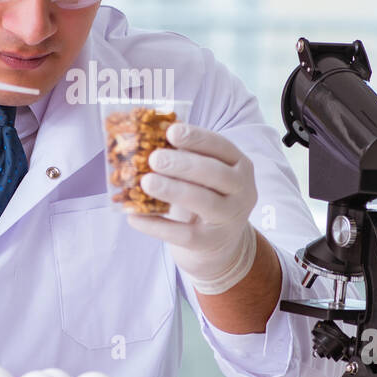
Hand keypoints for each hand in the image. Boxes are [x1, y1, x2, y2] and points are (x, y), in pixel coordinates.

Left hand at [124, 122, 258, 293]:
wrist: (221, 244)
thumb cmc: (206, 195)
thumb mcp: (204, 175)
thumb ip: (185, 156)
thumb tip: (147, 137)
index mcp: (240, 165)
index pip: (222, 147)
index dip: (197, 138)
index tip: (171, 132)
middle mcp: (242, 191)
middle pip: (215, 174)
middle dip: (183, 164)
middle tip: (154, 158)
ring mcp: (229, 219)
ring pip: (203, 202)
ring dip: (173, 190)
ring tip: (146, 182)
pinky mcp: (210, 243)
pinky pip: (183, 234)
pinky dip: (156, 225)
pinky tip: (134, 217)